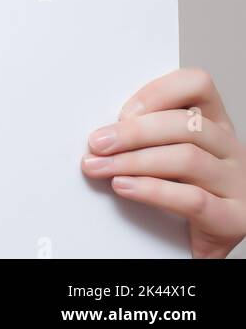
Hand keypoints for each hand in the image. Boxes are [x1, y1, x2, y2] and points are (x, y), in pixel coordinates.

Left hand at [82, 67, 244, 257]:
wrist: (192, 243)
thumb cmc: (178, 191)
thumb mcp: (163, 154)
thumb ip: (143, 136)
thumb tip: (100, 129)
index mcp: (214, 124)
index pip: (197, 85)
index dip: (158, 93)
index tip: (121, 112)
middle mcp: (230, 149)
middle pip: (186, 125)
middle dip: (133, 133)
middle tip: (97, 143)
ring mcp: (236, 183)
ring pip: (188, 159)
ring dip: (135, 161)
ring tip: (101, 167)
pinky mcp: (233, 218)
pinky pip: (193, 199)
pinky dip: (152, 190)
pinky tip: (124, 187)